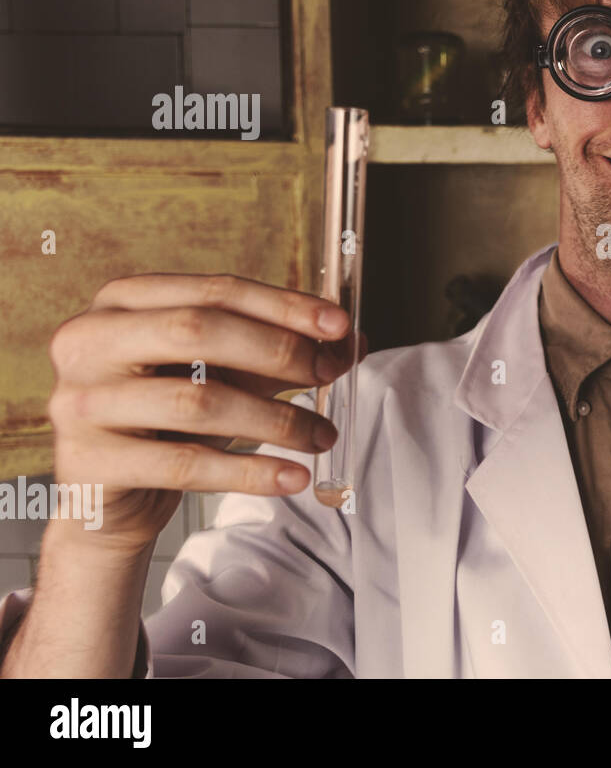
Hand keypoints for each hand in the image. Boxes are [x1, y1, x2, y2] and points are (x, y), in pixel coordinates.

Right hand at [45, 274, 362, 551]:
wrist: (112, 501)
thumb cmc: (168, 423)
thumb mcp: (223, 376)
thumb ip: (277, 353)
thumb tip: (350, 342)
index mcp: (122, 302)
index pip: (214, 290)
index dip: (283, 306)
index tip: (340, 326)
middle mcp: (89, 340)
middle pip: (198, 330)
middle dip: (278, 351)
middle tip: (330, 374)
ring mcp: (80, 401)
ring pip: (197, 400)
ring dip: (276, 419)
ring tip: (322, 436)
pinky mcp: (88, 463)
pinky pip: (186, 465)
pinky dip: (251, 471)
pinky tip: (293, 477)